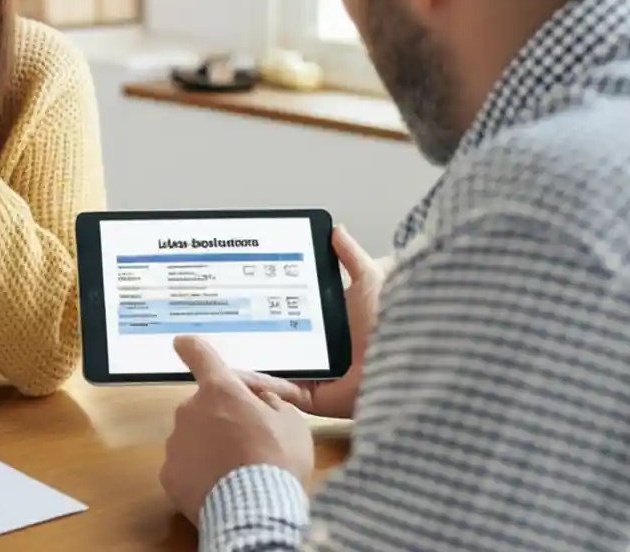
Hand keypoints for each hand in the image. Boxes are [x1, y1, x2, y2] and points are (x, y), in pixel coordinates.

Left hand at [161, 336, 313, 526]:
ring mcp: (176, 443)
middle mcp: (190, 410)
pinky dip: (199, 472)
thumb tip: (258, 402)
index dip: (193, 348)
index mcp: (220, 390)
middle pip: (205, 405)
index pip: (201, 355)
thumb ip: (270, 403)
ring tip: (238, 469)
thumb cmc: (278, 460)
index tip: (183, 343)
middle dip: (223, 415)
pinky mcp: (169, 475)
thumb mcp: (291, 421)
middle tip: (250, 438)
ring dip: (211, 445)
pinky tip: (220, 486)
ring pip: (194, 436)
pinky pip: (186, 466)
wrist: (255, 512)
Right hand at [236, 226, 386, 417]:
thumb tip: (336, 231)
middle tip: (223, 326)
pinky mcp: (315, 398)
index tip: (244, 297)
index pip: (295, 317)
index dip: (270, 308)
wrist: (407, 359)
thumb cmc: (390, 320)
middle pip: (281, 344)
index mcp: (335, 326)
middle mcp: (325, 352)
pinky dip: (260, 384)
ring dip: (250, 363)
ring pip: (275, 371)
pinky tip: (238, 372)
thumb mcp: (369, 278)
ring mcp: (318, 376)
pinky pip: (282, 393)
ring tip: (222, 351)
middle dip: (253, 337)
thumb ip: (350, 256)